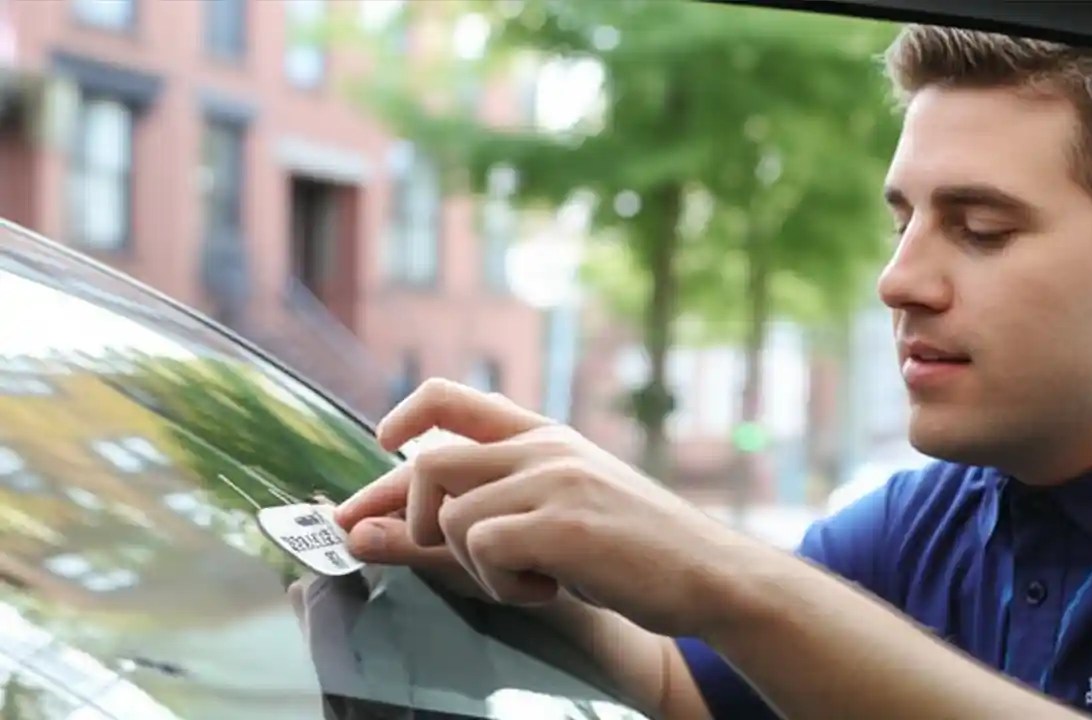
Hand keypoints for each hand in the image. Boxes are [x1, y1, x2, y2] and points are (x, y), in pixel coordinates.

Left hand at [333, 379, 753, 637]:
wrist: (712, 575)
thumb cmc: (634, 552)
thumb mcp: (559, 515)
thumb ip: (480, 513)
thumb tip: (363, 532)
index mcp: (546, 438)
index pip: (452, 398)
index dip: (403, 416)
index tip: (384, 444)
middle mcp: (545, 449)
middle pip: (430, 464)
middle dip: (410, 518)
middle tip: (431, 553)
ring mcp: (555, 481)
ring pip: (454, 517)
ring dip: (473, 565)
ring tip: (525, 579)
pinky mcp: (563, 523)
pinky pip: (484, 549)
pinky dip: (502, 583)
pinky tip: (546, 589)